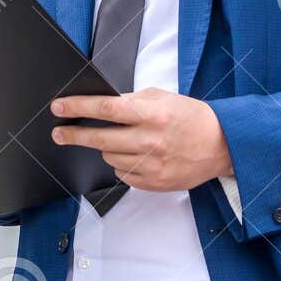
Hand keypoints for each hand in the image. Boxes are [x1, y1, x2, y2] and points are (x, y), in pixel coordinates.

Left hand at [50, 88, 232, 191]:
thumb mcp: (162, 97)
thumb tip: (100, 103)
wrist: (222, 144)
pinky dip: (122, 163)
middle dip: (74, 134)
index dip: (78, 107)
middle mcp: (150, 141)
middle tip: (59, 132)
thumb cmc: (190, 117)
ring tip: (121, 139)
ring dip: (106, 147)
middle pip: (100, 138)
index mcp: (151, 114)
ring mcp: (152, 165)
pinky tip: (135, 155)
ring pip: (109, 157)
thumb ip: (131, 100)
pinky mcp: (154, 183)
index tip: (59, 107)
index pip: (106, 109)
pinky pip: (122, 173)